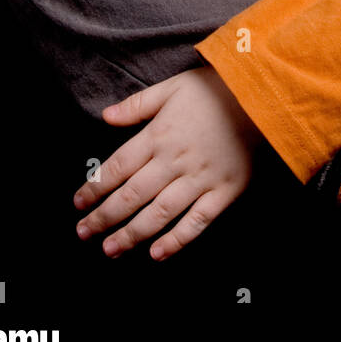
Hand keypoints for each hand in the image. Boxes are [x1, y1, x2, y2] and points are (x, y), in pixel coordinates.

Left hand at [72, 63, 263, 261]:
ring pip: (159, 214)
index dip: (94, 187)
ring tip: (110, 250)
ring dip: (131, 235)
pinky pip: (197, 222)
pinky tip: (157, 254)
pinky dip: (177, 240)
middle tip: (83, 234)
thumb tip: (104, 116)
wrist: (262, 96)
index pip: (117, 166)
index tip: (78, 204)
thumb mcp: (172, 86)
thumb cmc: (215, 89)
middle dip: (104, 217)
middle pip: (131, 195)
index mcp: (159, 134)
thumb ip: (137, 105)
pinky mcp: (224, 191)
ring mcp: (200, 179)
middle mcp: (174, 161)